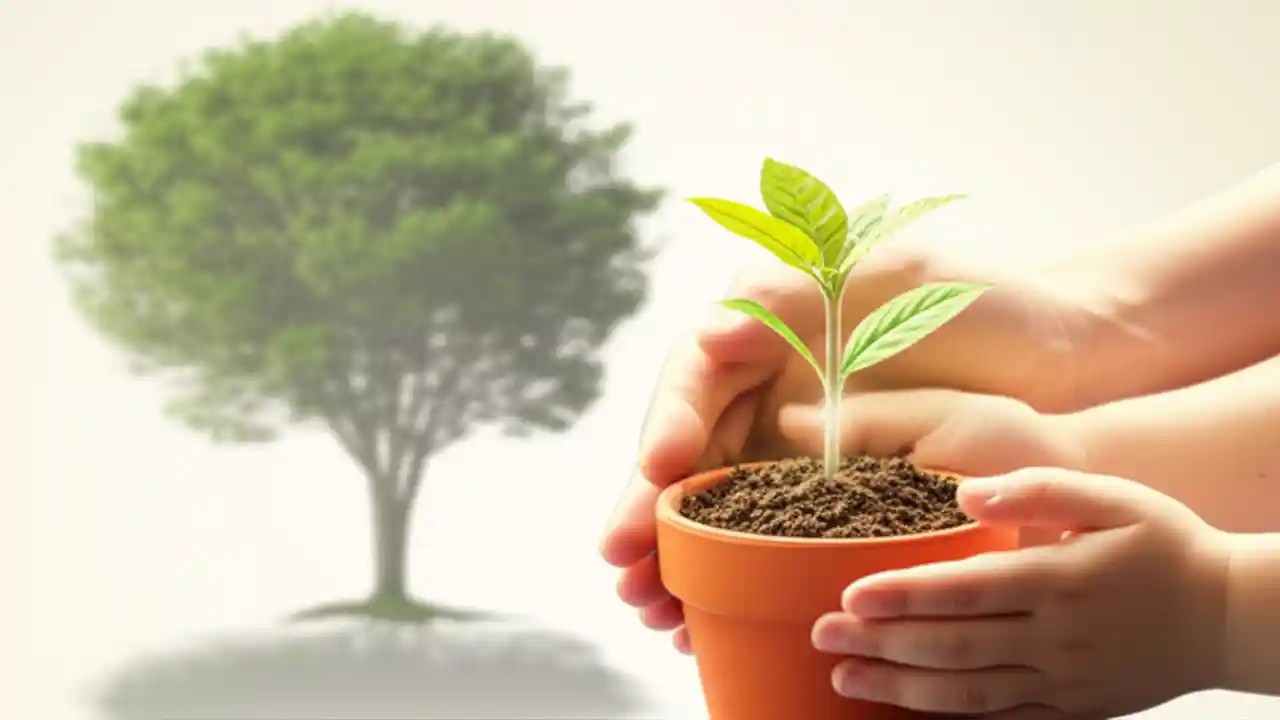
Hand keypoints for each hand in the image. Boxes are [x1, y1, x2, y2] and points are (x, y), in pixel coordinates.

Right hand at [600, 243, 1091, 652]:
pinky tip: (700, 618)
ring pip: (714, 503)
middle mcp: (766, 387)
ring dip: (675, 555)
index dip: (668, 423)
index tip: (658, 469)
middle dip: (650, 510)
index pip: (697, 378)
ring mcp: (793, 442)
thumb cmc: (982, 297)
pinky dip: (728, 575)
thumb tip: (712, 336)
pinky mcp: (827, 491)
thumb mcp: (893, 273)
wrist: (1062, 355)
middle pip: (689, 452)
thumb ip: (800, 296)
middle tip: (625, 564)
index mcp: (767, 327)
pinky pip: (765, 535)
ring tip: (649, 607)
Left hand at [811, 469, 1231, 717]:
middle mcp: (1055, 636)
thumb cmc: (1165, 544)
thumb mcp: (1111, 498)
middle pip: (952, 647)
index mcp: (1058, 579)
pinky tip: (910, 709)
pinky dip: (953, 717)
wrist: (1230, 616)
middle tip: (821, 637)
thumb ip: (1036, 489)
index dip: (903, 596)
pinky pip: (1004, 717)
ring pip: (968, 692)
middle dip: (880, 645)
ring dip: (900, 689)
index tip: (850, 597)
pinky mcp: (1075, 707)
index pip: (964, 591)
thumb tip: (962, 491)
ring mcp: (1063, 679)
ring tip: (845, 680)